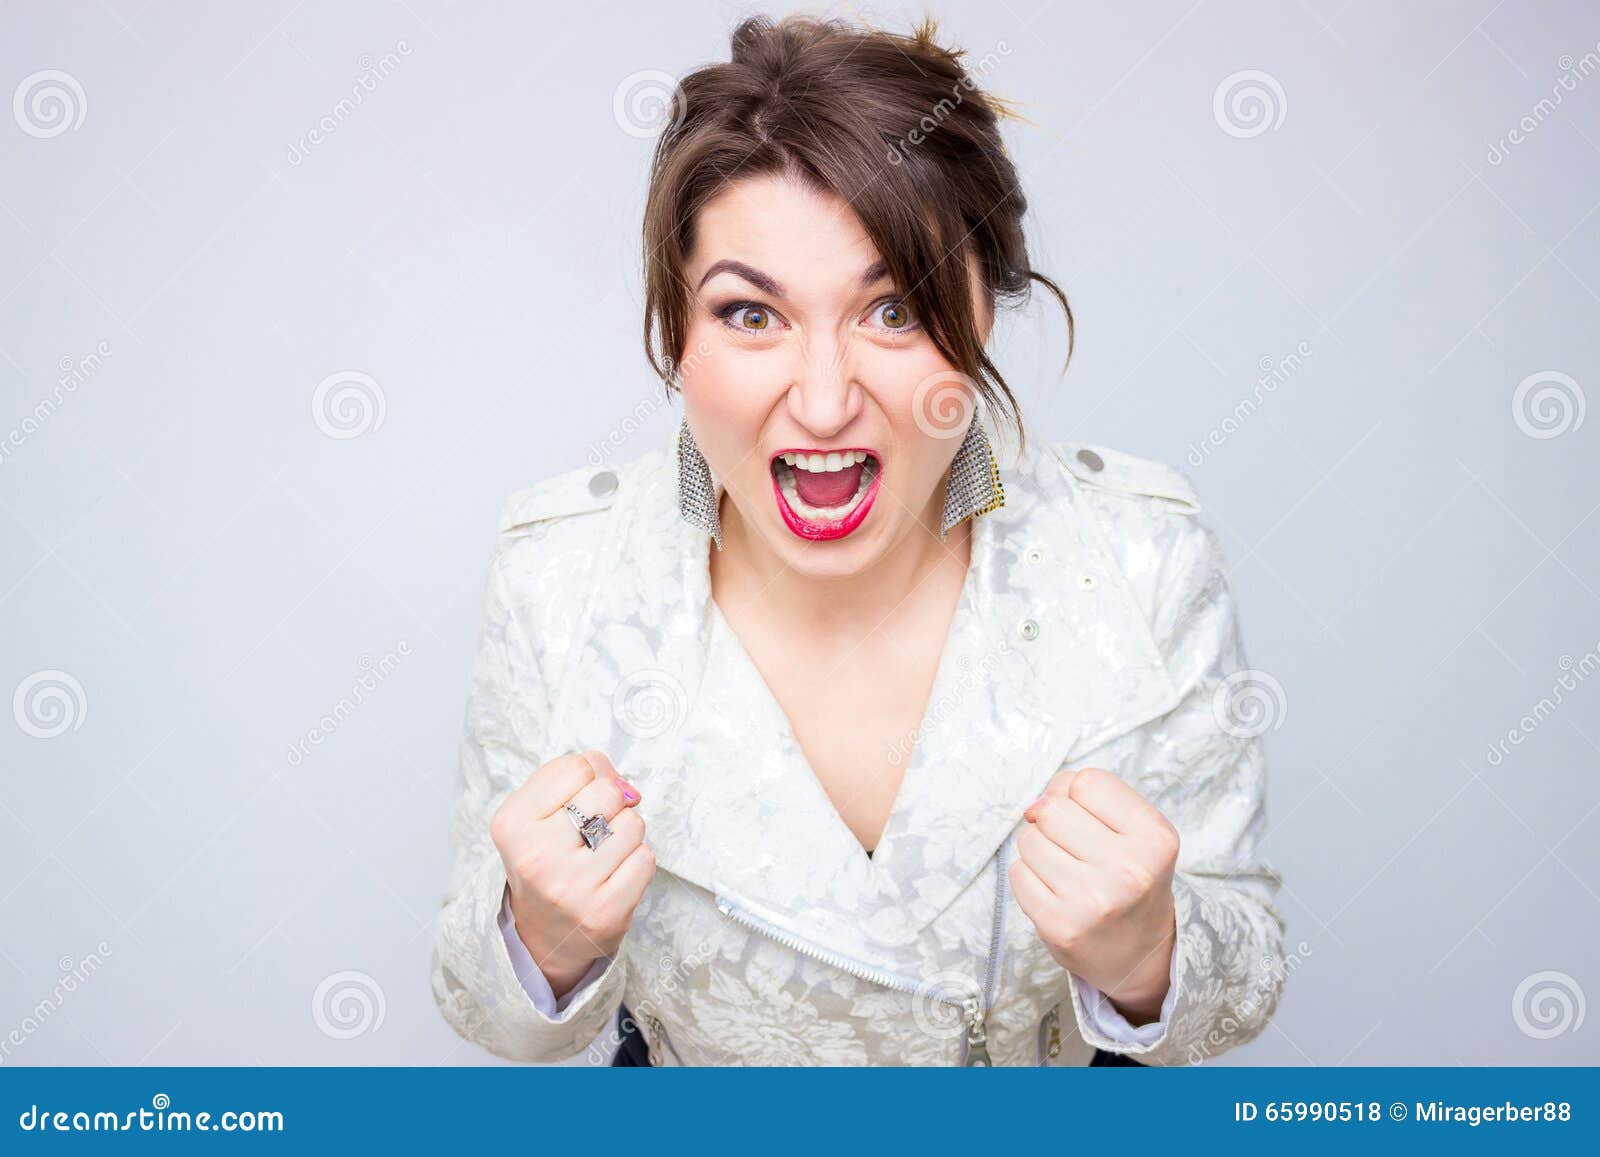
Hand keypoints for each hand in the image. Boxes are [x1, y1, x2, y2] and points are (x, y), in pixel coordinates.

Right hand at [488, 748, 653, 998]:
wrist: (547, 935)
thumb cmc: (547, 861)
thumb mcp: (537, 814)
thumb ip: (569, 776)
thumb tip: (608, 768)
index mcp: (512, 824)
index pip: (576, 766)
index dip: (586, 778)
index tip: (574, 803)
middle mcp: (537, 856)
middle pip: (608, 791)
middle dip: (611, 804)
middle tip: (591, 831)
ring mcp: (571, 887)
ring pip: (633, 824)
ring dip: (626, 834)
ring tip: (601, 855)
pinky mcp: (605, 910)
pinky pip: (646, 858)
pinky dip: (637, 861)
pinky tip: (614, 875)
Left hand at [1009, 766, 1178, 1024]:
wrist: (1139, 955)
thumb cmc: (1131, 879)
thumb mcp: (1136, 830)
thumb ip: (1089, 797)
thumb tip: (1033, 806)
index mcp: (1154, 838)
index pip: (1087, 782)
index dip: (1076, 792)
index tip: (1088, 816)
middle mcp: (1128, 870)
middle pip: (1052, 809)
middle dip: (1053, 820)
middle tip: (1075, 846)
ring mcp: (1092, 900)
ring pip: (1029, 839)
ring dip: (1039, 849)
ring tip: (1068, 870)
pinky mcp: (1059, 925)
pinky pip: (1018, 872)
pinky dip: (1029, 877)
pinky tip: (1056, 892)